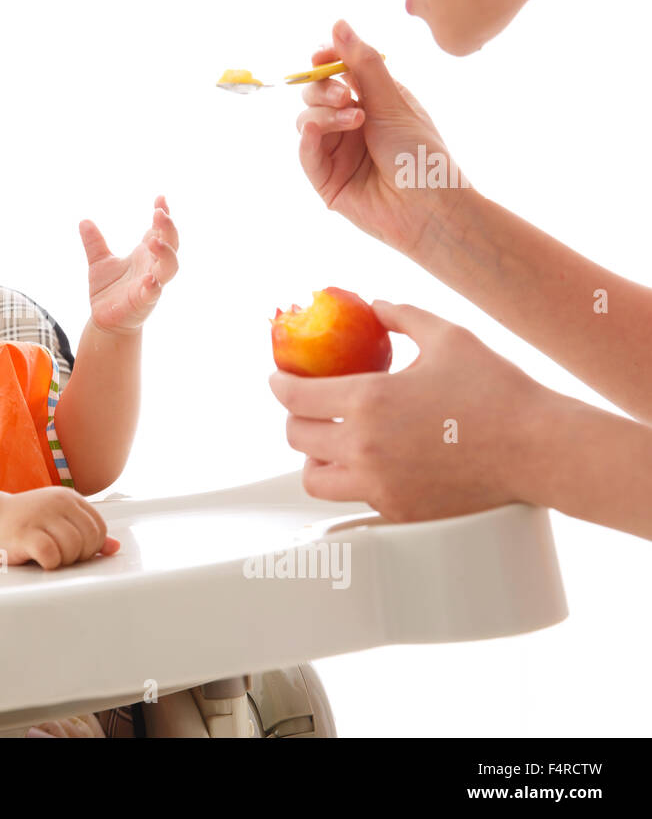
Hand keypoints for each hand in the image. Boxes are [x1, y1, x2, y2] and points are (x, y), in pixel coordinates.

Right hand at [0, 487, 120, 569]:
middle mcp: (57, 502)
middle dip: (78, 555)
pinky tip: (40, 560)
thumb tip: (115, 548)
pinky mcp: (23, 533)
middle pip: (88, 539)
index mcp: (69, 498)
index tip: (74, 551)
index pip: (99, 528)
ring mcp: (40, 515)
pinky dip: (50, 563)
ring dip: (63, 560)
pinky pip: (50, 553)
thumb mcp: (61, 522)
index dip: (91, 547)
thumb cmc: (29, 524)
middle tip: (60, 556)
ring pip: (72, 546)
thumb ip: (87, 532)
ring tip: (49, 557)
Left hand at [79, 195, 178, 335]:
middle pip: (171, 244)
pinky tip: (149, 278)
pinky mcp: (144, 301)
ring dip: (166, 253)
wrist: (105, 319)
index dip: (163, 215)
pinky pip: (154, 292)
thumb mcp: (99, 263)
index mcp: (145, 255)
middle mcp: (152, 267)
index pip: (160, 231)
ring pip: (170, 267)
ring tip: (155, 240)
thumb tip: (83, 221)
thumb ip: (94, 243)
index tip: (160, 199)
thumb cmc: (108, 291)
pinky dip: (154, 285)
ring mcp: (151, 284)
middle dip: (168, 229)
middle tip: (160, 213)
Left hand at [268, 300, 549, 522]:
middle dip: (294, 419)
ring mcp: (378, 485)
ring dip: (313, 458)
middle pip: (296, 437)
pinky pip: (353, 499)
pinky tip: (367, 465)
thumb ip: (402, 315)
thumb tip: (375, 307)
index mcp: (368, 400)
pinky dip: (351, 481)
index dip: (280, 385)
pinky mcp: (398, 511)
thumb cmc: (498, 391)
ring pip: (314, 479)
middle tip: (305, 408)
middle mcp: (364, 447)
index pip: (295, 397)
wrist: (539, 449)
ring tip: (329, 443)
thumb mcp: (447, 336)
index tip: (278, 379)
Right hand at [297, 20, 469, 257]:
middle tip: (345, 96)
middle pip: (317, 94)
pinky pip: (306, 153)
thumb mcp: (393, 102)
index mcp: (374, 102)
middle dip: (324, 89)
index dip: (327, 61)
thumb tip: (339, 23)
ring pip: (307, 121)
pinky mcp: (326, 180)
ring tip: (353, 120)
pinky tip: (318, 133)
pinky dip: (308, 139)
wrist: (428, 208)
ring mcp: (338, 152)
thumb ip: (363, 64)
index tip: (322, 54)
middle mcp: (353, 124)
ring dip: (324, 114)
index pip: (339, 73)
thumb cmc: (420, 154)